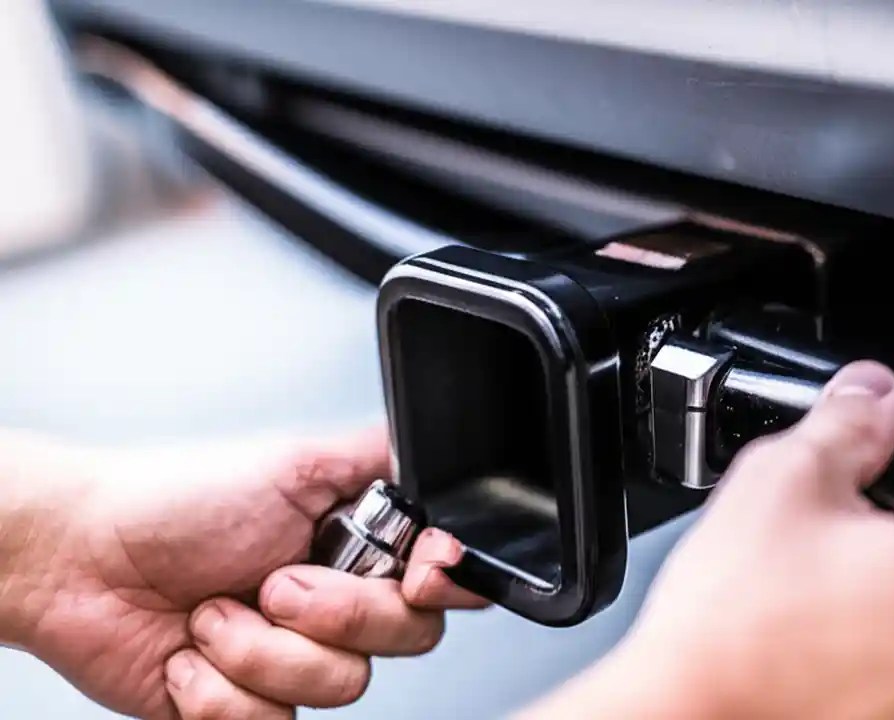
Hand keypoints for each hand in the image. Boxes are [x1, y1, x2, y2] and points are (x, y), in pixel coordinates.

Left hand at [0, 428, 485, 718]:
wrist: (79, 560)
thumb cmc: (175, 502)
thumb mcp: (295, 461)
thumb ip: (378, 459)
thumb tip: (436, 458)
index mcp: (358, 547)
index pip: (442, 580)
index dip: (442, 581)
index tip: (420, 573)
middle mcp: (336, 607)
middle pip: (407, 637)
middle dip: (336, 613)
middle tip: (275, 581)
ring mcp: (293, 660)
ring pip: (339, 686)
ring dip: (260, 649)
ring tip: (213, 613)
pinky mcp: (247, 708)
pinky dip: (217, 689)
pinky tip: (188, 652)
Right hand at [524, 362, 893, 718]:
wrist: (688, 718)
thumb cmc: (738, 628)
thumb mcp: (785, 480)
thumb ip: (848, 422)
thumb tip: (872, 393)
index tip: (881, 510)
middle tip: (833, 559)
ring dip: (893, 620)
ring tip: (813, 611)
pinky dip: (873, 671)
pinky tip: (812, 655)